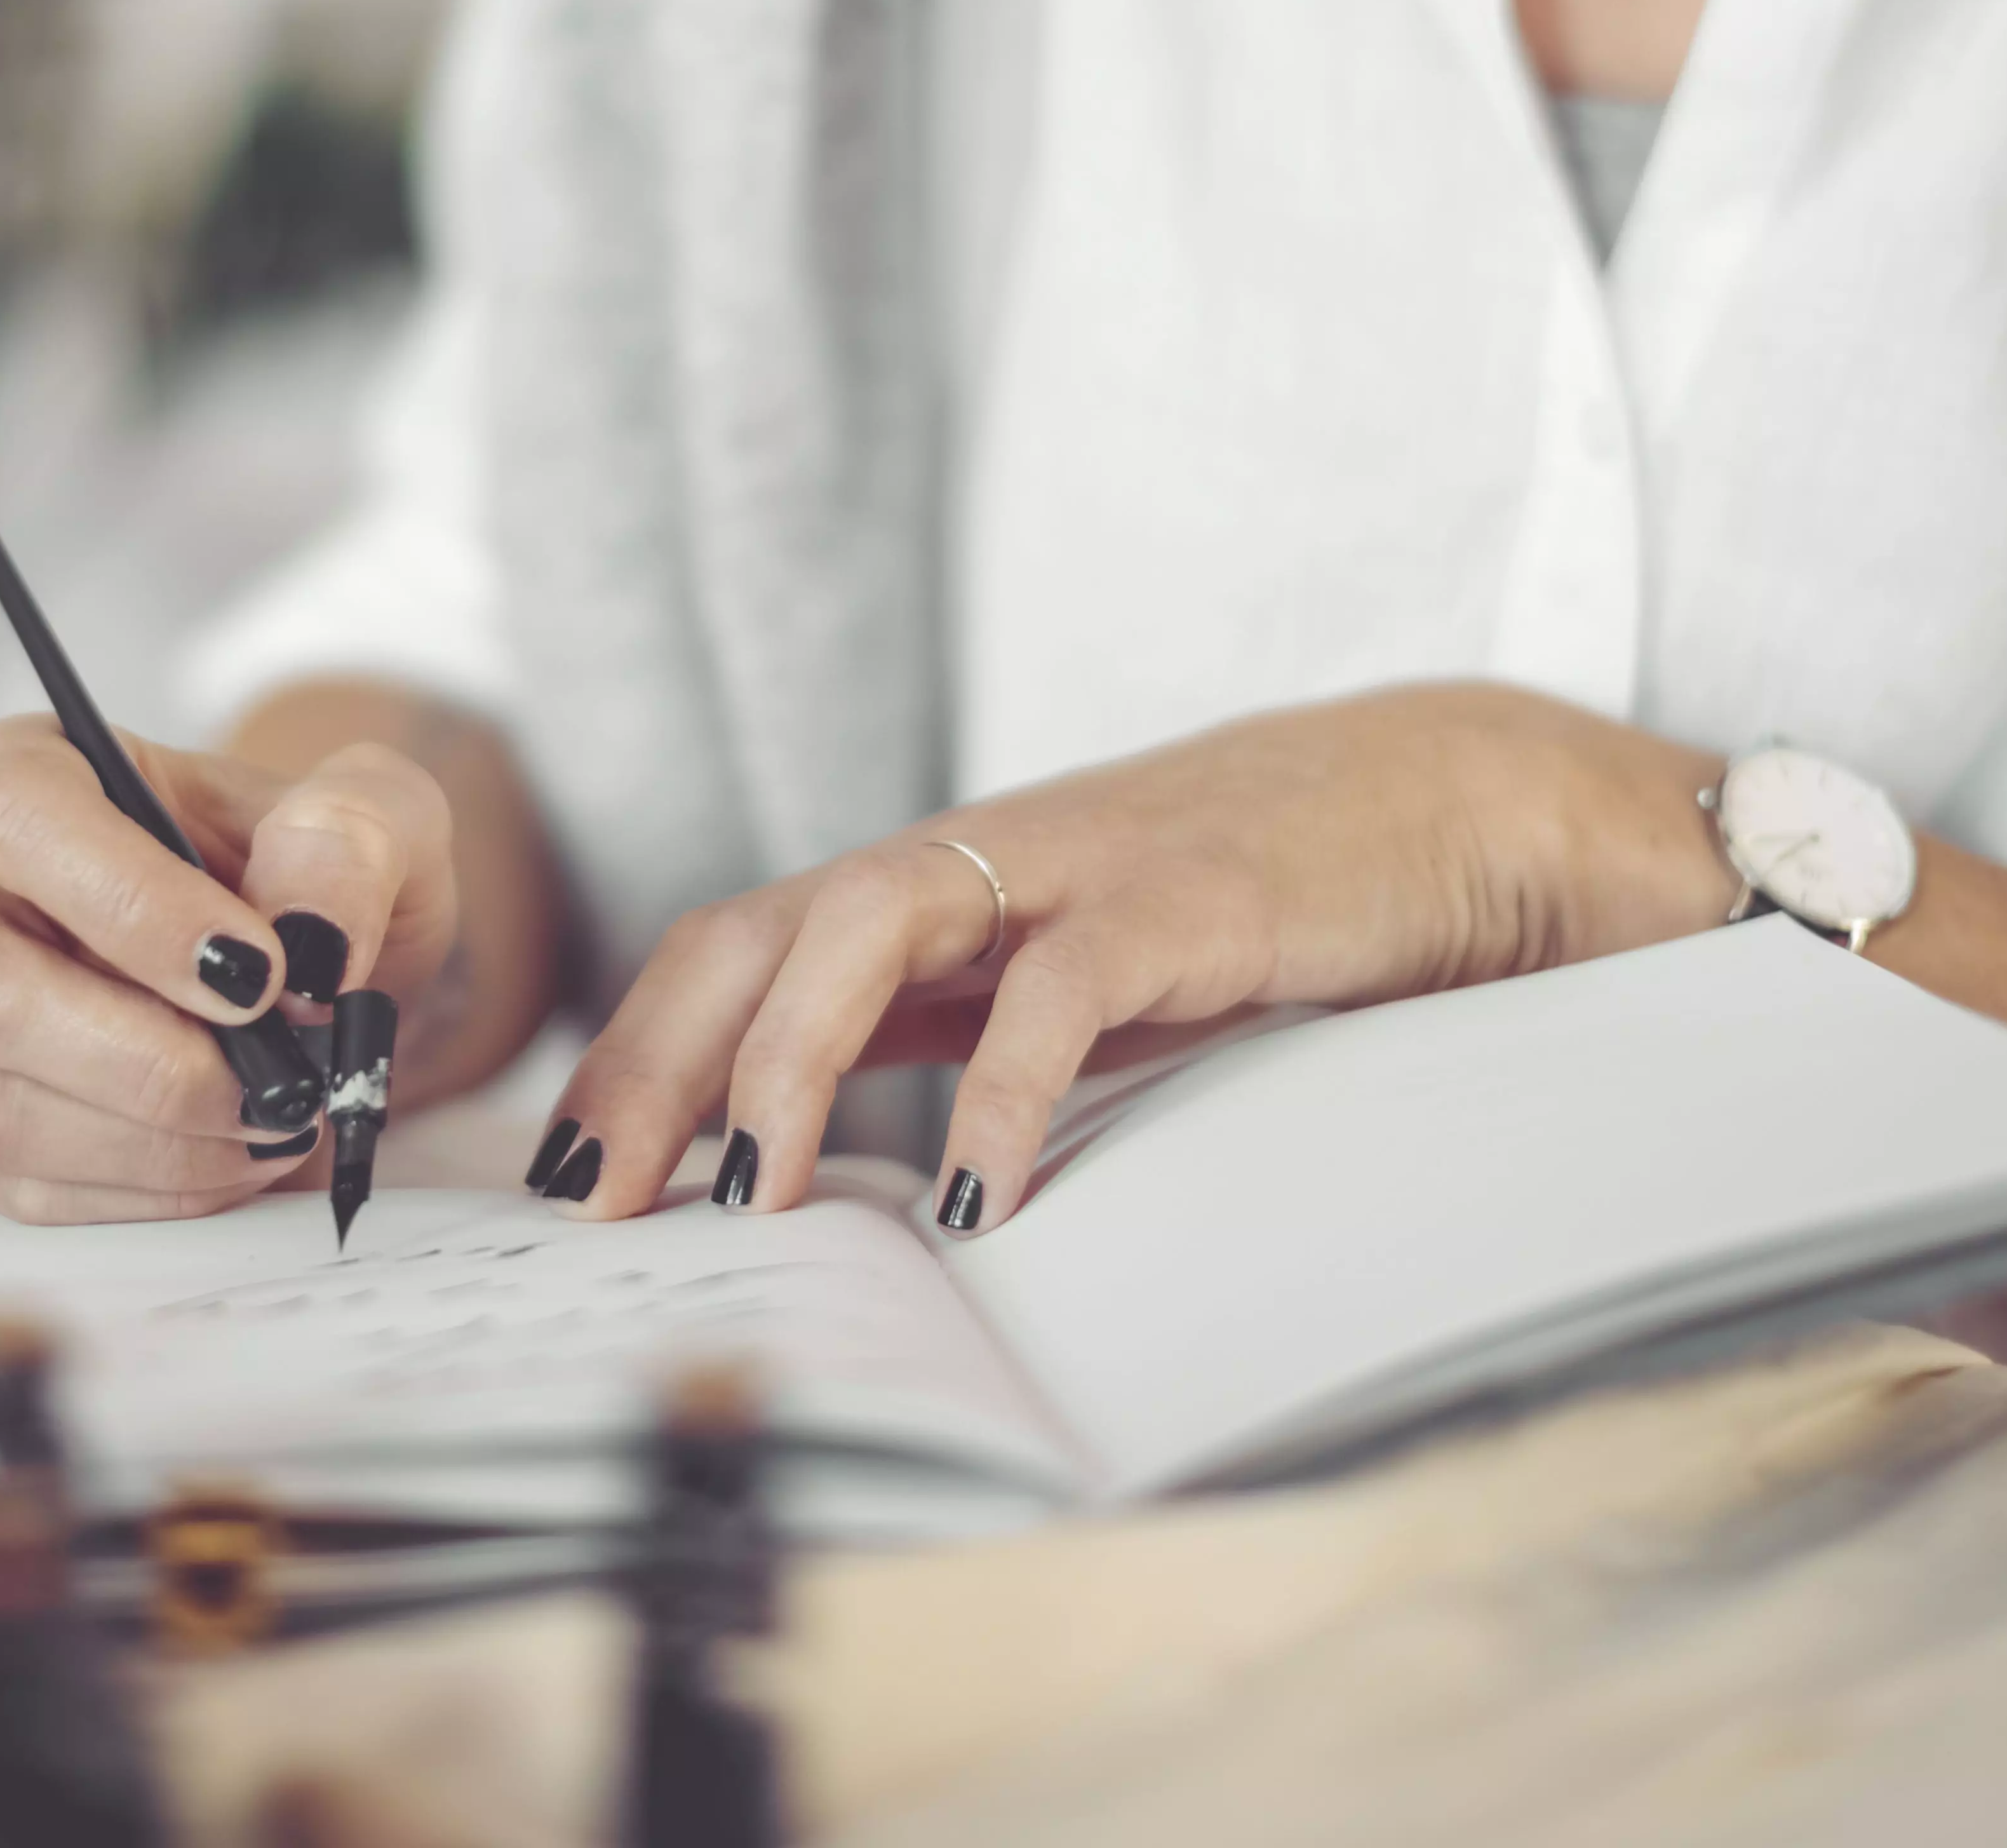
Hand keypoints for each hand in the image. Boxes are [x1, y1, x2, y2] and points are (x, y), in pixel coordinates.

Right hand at [0, 717, 460, 1222]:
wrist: (302, 971)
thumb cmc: (310, 874)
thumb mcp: (375, 817)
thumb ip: (350, 840)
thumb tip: (309, 930)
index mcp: (27, 773)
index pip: (28, 824)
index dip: (137, 908)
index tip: (258, 975)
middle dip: (146, 1062)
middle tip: (276, 1082)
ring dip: (157, 1143)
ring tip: (275, 1119)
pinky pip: (22, 1187)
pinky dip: (147, 1191)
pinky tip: (230, 1155)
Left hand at [535, 684, 1732, 1228]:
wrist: (1433, 806)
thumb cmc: (1239, 910)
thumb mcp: (1061, 979)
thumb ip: (949, 1032)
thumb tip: (826, 1148)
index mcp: (935, 892)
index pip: (734, 948)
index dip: (638, 1049)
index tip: (573, 1177)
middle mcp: (970, 864)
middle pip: (757, 929)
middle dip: (658, 1060)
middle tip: (603, 1201)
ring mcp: (1068, 870)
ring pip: (866, 926)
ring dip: (789, 1062)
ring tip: (754, 1194)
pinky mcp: (1182, 901)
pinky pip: (1060, 991)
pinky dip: (1002, 1093)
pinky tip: (978, 1196)